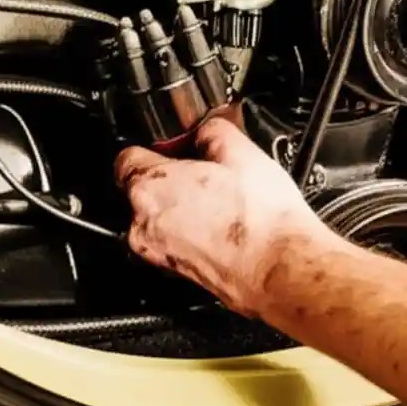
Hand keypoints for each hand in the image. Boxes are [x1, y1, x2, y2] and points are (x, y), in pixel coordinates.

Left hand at [114, 116, 335, 316]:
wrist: (279, 269)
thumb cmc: (260, 220)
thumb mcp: (240, 151)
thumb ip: (211, 131)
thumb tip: (208, 132)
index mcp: (150, 187)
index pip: (127, 156)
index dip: (154, 147)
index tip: (175, 146)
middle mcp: (143, 224)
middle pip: (142, 189)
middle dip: (171, 178)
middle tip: (207, 171)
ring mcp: (157, 253)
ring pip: (158, 219)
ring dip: (181, 207)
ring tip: (221, 200)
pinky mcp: (177, 274)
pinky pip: (174, 243)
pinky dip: (192, 233)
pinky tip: (223, 225)